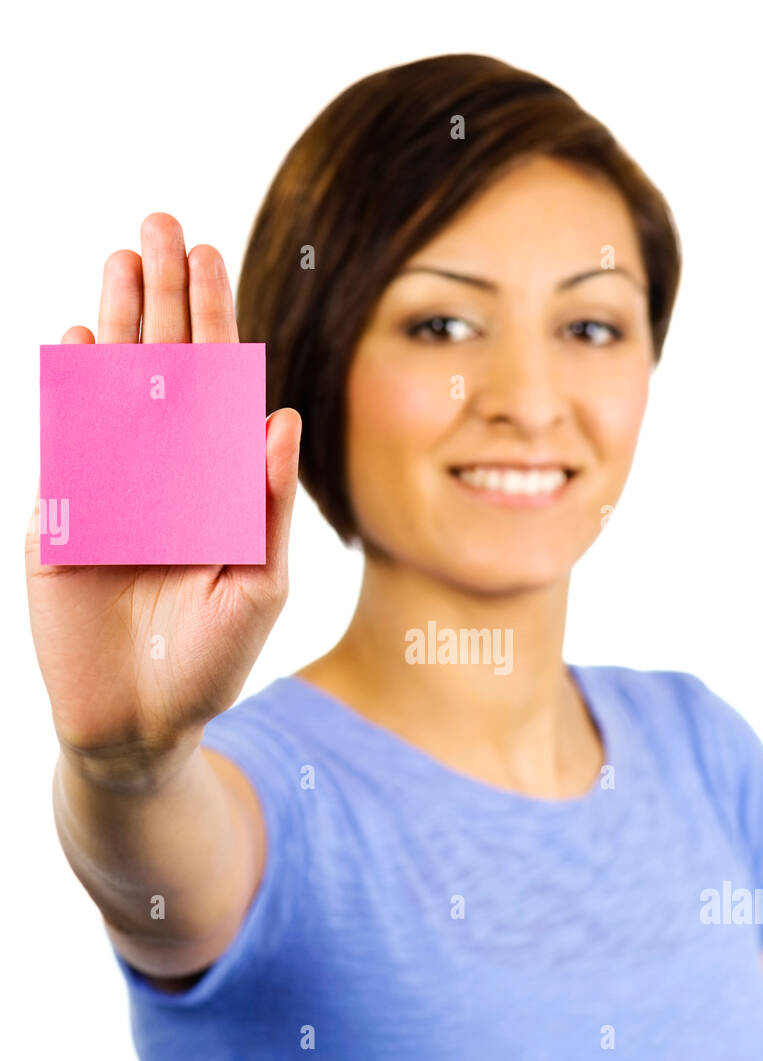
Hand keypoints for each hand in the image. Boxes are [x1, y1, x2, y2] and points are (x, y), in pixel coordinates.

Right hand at [26, 213, 299, 777]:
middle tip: (160, 221)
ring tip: (118, 257)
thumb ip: (267, 504)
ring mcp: (110, 486)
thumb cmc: (210, 661)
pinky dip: (67, 390)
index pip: (214, 386)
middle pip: (161, 367)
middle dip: (162, 296)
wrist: (137, 721)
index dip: (212, 322)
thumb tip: (283, 418)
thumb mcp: (256, 585)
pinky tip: (73, 338)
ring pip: (111, 388)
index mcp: (215, 482)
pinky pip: (62, 439)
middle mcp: (165, 472)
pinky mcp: (63, 512)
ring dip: (113, 322)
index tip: (212, 257)